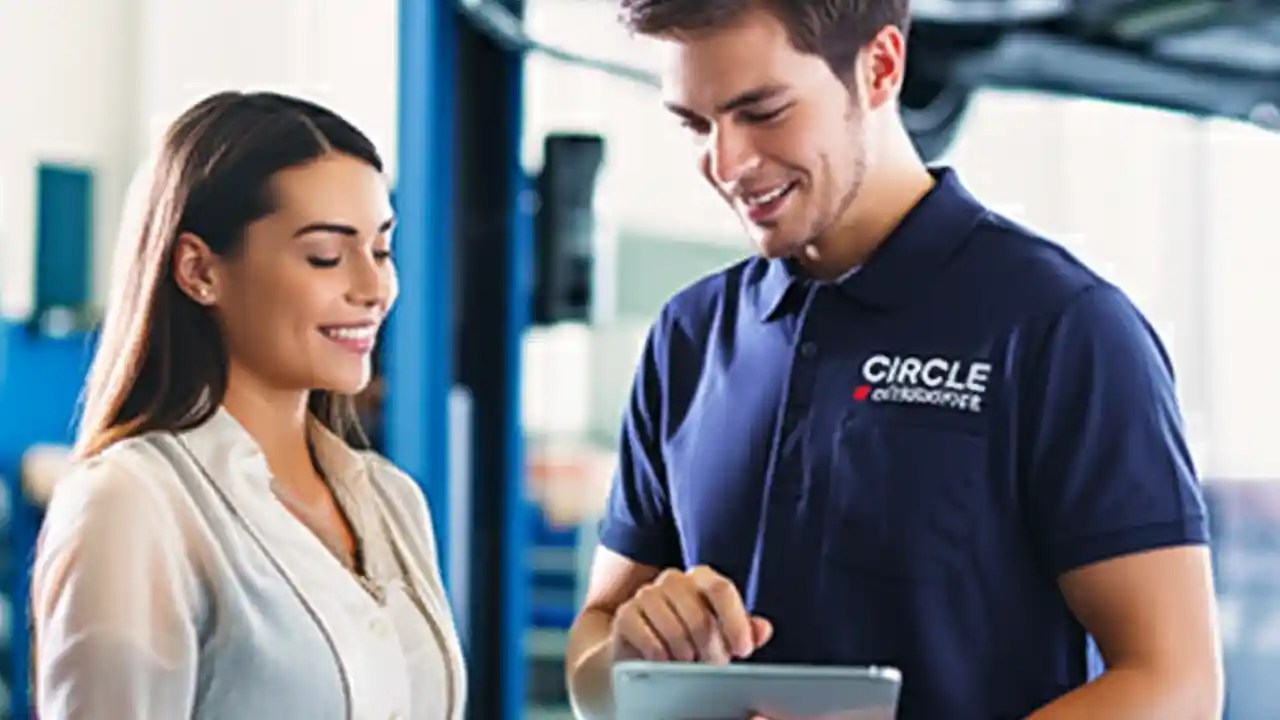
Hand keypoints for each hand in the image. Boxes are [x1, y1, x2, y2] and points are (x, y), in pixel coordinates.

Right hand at [612, 565, 772, 663]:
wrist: (640, 651)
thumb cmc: (688, 641)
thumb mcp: (720, 636)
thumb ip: (743, 631)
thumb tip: (763, 629)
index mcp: (701, 578)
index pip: (721, 589)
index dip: (735, 622)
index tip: (743, 651)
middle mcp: (673, 579)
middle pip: (700, 615)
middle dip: (712, 649)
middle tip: (715, 666)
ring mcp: (646, 594)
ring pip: (675, 629)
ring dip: (687, 655)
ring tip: (689, 664)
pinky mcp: (625, 615)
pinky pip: (650, 640)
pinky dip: (662, 658)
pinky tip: (666, 662)